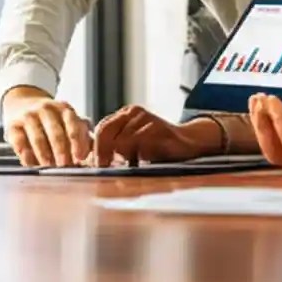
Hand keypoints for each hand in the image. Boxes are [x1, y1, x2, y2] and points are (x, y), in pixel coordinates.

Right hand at [1, 87, 91, 166]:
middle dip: (62, 152)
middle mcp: (46, 109)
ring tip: (50, 168)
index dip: (78, 142)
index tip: (80, 157)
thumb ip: (82, 135)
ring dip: (45, 156)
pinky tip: (32, 165)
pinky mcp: (13, 126)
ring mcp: (28, 116)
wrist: (22, 104)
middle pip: (56, 133)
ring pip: (38, 139)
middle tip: (65, 166)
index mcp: (64, 108)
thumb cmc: (51, 119)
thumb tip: (93, 153)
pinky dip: (27, 156)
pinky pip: (20, 143)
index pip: (74, 125)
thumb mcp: (68, 120)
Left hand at [93, 106, 222, 167]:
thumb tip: (91, 163)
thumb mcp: (133, 145)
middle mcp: (134, 112)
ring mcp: (147, 118)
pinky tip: (143, 162)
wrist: (189, 142)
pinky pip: (140, 143)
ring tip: (130, 166)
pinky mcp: (159, 128)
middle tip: (105, 169)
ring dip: (123, 158)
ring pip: (122, 141)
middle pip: (106, 132)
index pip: (101, 129)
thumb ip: (115, 148)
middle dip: (103, 153)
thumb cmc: (159, 148)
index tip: (95, 166)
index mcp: (125, 115)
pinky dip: (138, 157)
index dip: (96, 149)